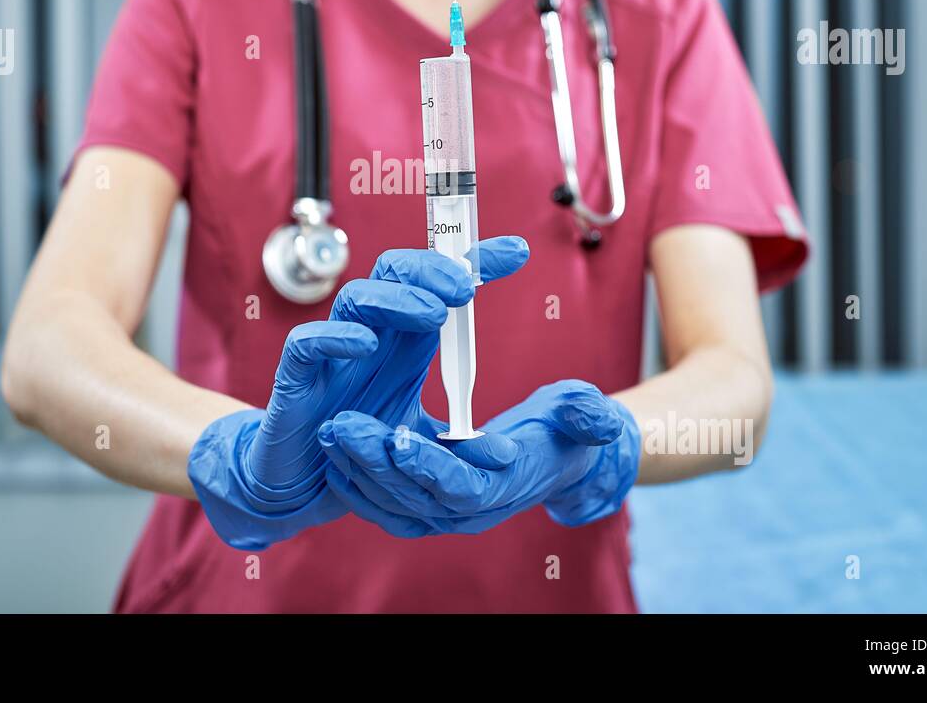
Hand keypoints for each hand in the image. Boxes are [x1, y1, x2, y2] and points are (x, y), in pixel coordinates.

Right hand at [188, 236, 529, 549]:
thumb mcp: (422, 443)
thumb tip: (509, 456)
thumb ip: (462, 446)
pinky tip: (367, 342)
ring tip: (433, 314)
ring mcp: (332, 350)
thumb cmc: (361, 444)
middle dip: (431, 271)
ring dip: (396, 299)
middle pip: (395, 273)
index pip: (438, 283)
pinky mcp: (297, 376)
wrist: (303, 481)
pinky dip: (335, 335)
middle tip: (465, 287)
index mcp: (404, 339)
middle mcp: (370, 333)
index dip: (476, 262)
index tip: (517, 253)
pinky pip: (307, 342)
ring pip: (357, 297)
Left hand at [319, 380, 640, 536]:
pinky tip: (332, 451)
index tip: (399, 436)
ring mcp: (444, 512)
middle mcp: (469, 510)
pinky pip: (383, 503)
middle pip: (415, 496)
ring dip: (356, 469)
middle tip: (342, 425)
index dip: (430, 467)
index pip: (462, 487)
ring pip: (391, 501)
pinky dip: (355, 481)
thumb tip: (596, 422)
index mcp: (504, 487)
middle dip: (375, 462)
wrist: (557, 456)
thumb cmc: (566, 430)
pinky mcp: (426, 506)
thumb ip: (587, 418)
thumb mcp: (583, 414)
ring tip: (329, 432)